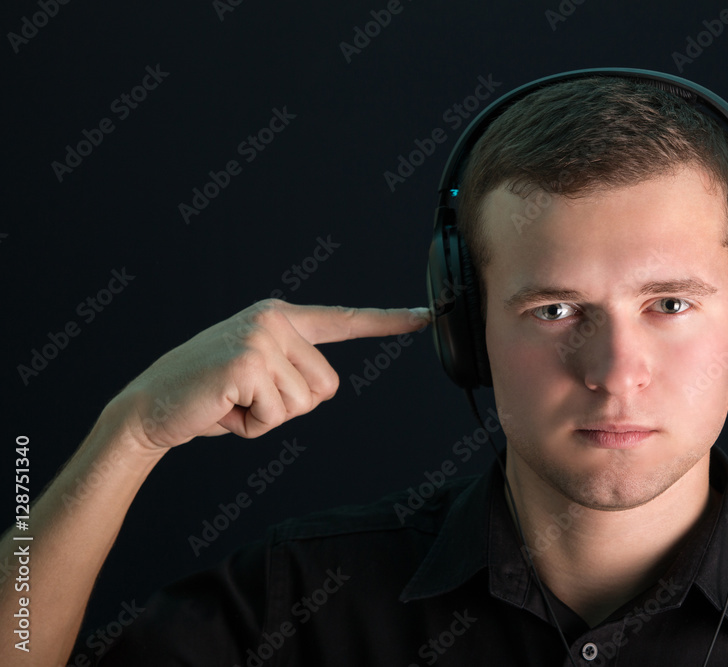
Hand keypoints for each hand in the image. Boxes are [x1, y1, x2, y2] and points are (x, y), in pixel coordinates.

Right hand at [106, 299, 429, 450]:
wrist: (150, 408)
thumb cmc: (207, 397)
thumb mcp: (256, 374)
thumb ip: (291, 369)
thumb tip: (322, 387)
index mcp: (280, 318)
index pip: (345, 320)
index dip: (388, 321)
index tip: (427, 315)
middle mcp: (274, 320)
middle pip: (327, 387)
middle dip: (289, 406)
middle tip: (245, 399)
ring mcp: (261, 338)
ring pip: (303, 404)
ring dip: (267, 418)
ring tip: (231, 401)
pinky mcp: (248, 363)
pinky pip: (277, 415)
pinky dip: (250, 426)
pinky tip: (222, 407)